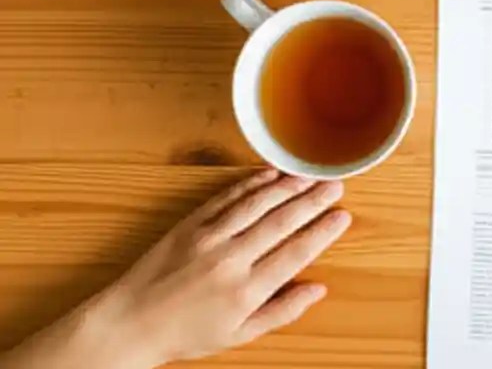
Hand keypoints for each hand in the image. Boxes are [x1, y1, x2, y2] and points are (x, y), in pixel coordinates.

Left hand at [88, 170, 348, 367]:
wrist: (130, 324)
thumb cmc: (184, 333)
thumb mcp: (239, 335)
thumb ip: (282, 311)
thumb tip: (318, 290)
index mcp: (246, 291)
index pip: (296, 253)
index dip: (322, 232)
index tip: (342, 217)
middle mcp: (230, 260)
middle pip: (282, 222)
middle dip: (313, 201)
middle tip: (336, 186)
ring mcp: (209, 239)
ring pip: (257, 205)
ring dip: (288, 187)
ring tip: (310, 176)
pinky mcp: (190, 226)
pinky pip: (226, 198)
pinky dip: (250, 184)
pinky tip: (270, 175)